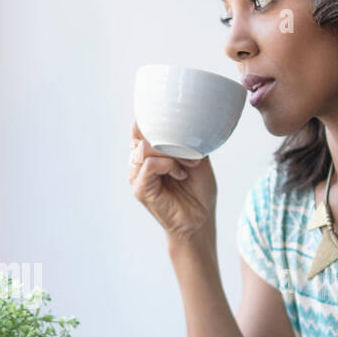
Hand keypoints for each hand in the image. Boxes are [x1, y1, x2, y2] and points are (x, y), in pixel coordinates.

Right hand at [128, 119, 217, 244]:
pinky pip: (149, 165)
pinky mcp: (140, 188)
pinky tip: (181, 173)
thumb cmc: (198, 190)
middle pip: (140, 132)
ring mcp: (137, 175)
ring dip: (171, 152)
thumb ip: (186, 138)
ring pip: (144, 148)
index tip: (179, 122)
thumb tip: (187, 119)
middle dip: (168, 135)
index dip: (155, 118)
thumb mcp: (196, 155)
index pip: (140, 125)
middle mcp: (138, 161)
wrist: (201, 218)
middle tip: (190, 151)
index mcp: (149, 152)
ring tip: (188, 163)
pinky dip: (168, 165)